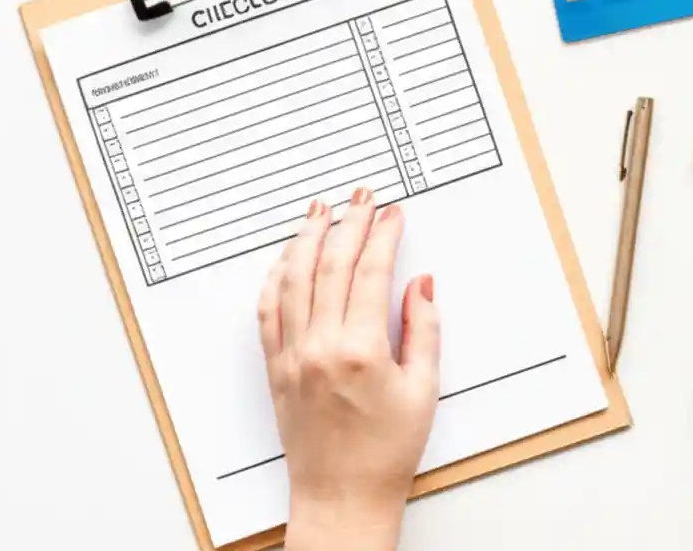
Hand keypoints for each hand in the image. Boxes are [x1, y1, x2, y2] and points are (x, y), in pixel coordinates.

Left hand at [257, 188, 439, 550]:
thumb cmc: (386, 452)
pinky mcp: (275, 368)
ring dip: (306, 239)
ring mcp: (291, 356)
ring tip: (319, 210)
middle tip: (361, 196)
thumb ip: (422, 329)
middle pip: (329, 266)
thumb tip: (419, 284)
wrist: (343, 497)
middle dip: (347, 223)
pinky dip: (276, 277)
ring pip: (292, 280)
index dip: (382, 236)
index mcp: (360, 351)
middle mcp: (319, 348)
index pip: (369, 273)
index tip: (393, 214)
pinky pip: (268, 311)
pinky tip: (287, 258)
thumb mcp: (423, 389)